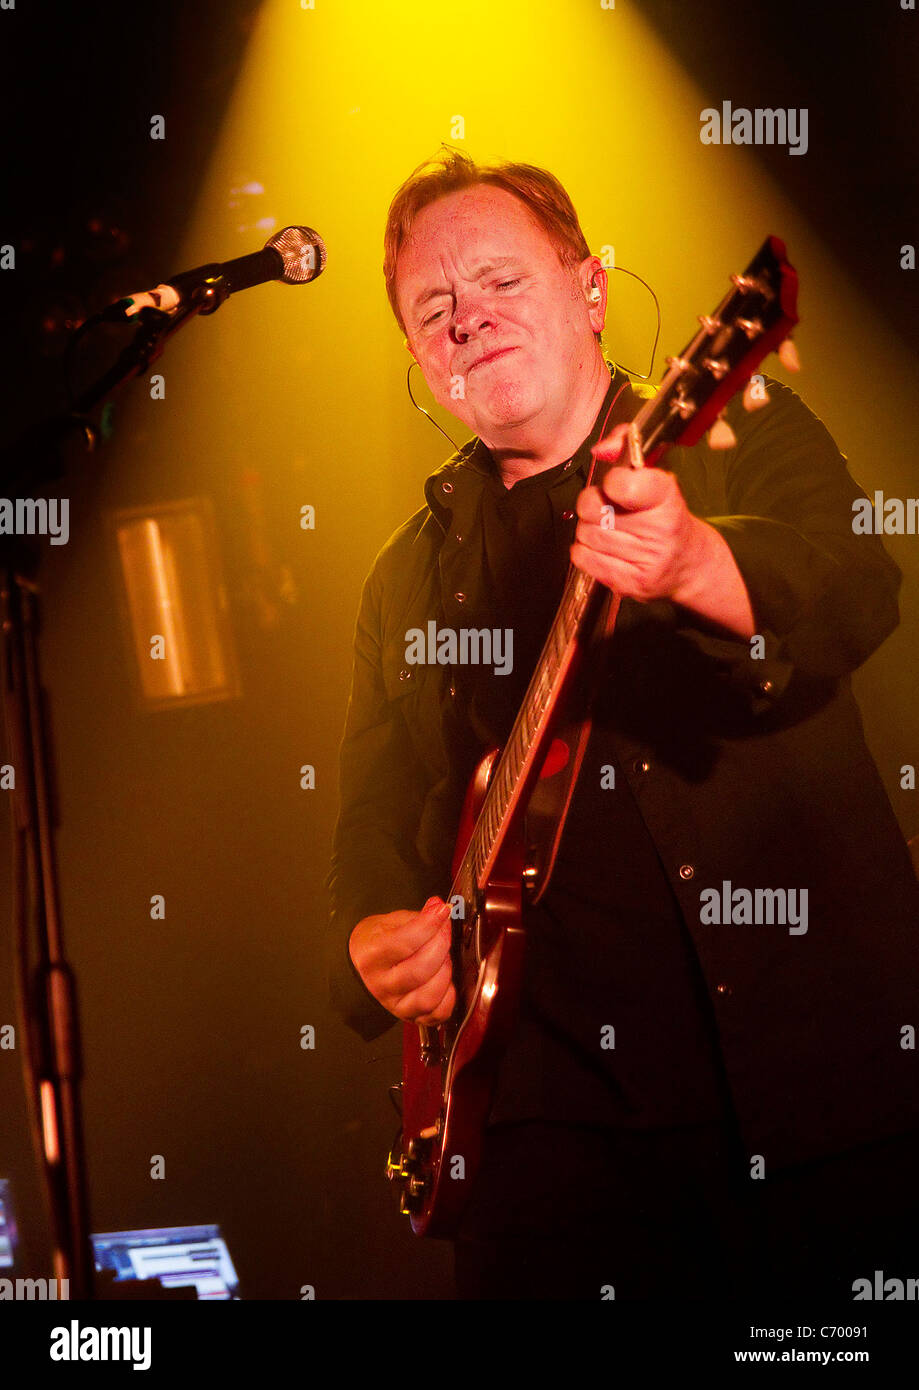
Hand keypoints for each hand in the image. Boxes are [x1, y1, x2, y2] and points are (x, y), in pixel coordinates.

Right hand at [349, 898, 456, 1024]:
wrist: (367, 962)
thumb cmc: (381, 939)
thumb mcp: (392, 921)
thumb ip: (418, 916)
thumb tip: (439, 908)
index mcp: (371, 956)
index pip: (404, 943)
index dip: (429, 924)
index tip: (442, 909)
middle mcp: (380, 985)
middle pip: (419, 971)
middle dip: (440, 945)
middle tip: (444, 930)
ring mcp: (396, 1005)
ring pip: (428, 997)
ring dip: (445, 972)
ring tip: (444, 956)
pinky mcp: (411, 1016)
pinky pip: (438, 1014)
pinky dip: (448, 996)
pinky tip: (445, 979)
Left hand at [570, 423, 703, 603]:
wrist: (690, 565)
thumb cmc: (665, 515)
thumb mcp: (655, 477)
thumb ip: (626, 450)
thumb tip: (601, 448)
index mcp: (667, 498)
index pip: (622, 484)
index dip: (611, 482)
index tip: (617, 485)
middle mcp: (659, 531)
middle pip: (593, 510)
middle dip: (593, 505)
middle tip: (607, 508)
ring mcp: (646, 561)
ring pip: (585, 534)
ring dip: (589, 529)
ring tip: (610, 529)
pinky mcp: (631, 584)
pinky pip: (583, 558)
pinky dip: (585, 550)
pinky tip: (604, 548)